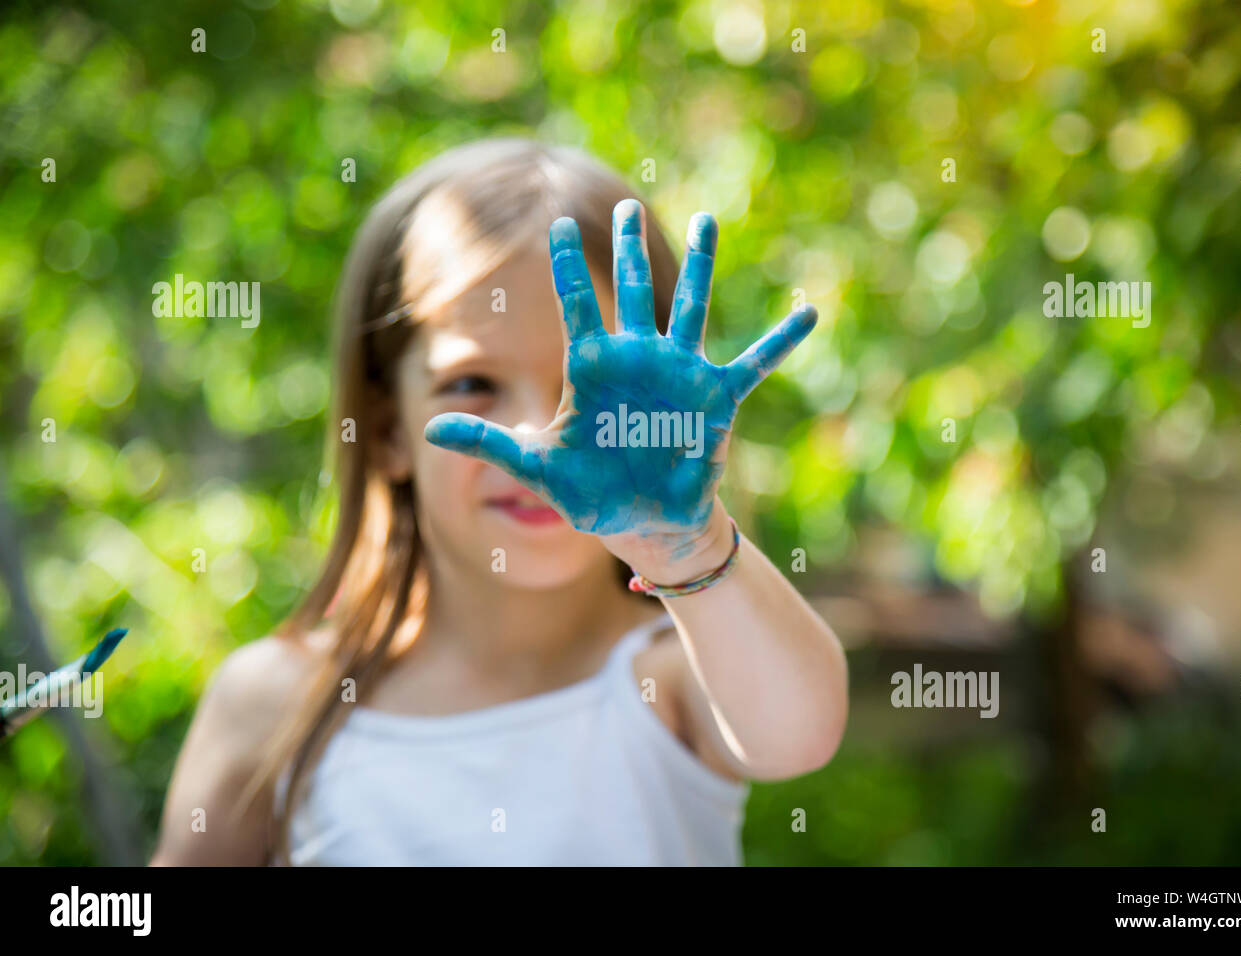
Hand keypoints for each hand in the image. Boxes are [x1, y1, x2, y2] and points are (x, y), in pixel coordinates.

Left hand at [423, 198, 816, 573]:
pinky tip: (809, 313)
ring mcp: (679, 373)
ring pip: (690, 305)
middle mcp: (637, 359)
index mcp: (593, 368)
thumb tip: (431, 433)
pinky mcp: (715, 398)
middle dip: (629, 247)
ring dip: (700, 265)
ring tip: (707, 220)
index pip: (576, 304)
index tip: (560, 224)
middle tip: (625, 205)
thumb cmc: (594, 494)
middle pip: (634, 289)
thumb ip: (490, 443)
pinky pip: (754, 362)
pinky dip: (780, 340)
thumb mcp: (538, 467)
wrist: (647, 525)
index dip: (569, 266)